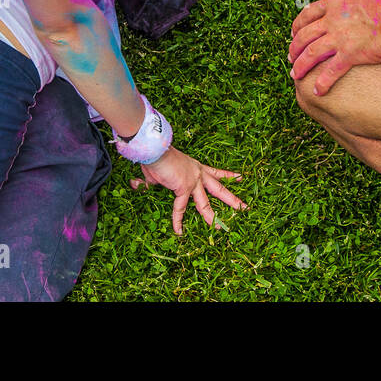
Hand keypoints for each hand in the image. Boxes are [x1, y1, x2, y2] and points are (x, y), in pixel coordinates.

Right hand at [129, 146, 245, 234]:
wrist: (154, 149)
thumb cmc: (156, 157)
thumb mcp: (157, 173)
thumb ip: (150, 182)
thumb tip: (134, 184)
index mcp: (196, 167)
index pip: (216, 173)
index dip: (228, 176)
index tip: (240, 177)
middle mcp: (198, 173)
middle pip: (219, 189)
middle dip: (232, 199)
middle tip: (245, 207)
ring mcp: (193, 181)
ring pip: (206, 203)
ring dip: (213, 217)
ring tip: (221, 228)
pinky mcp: (184, 188)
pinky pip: (180, 208)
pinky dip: (177, 221)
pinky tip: (179, 232)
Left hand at [288, 0, 380, 95]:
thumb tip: (362, 0)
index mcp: (335, 3)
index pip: (307, 14)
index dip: (297, 25)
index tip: (294, 34)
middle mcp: (332, 20)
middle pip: (304, 35)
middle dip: (294, 48)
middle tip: (291, 57)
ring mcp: (339, 38)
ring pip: (311, 53)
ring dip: (301, 65)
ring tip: (296, 75)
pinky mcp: (350, 55)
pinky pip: (330, 71)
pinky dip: (322, 82)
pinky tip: (317, 91)